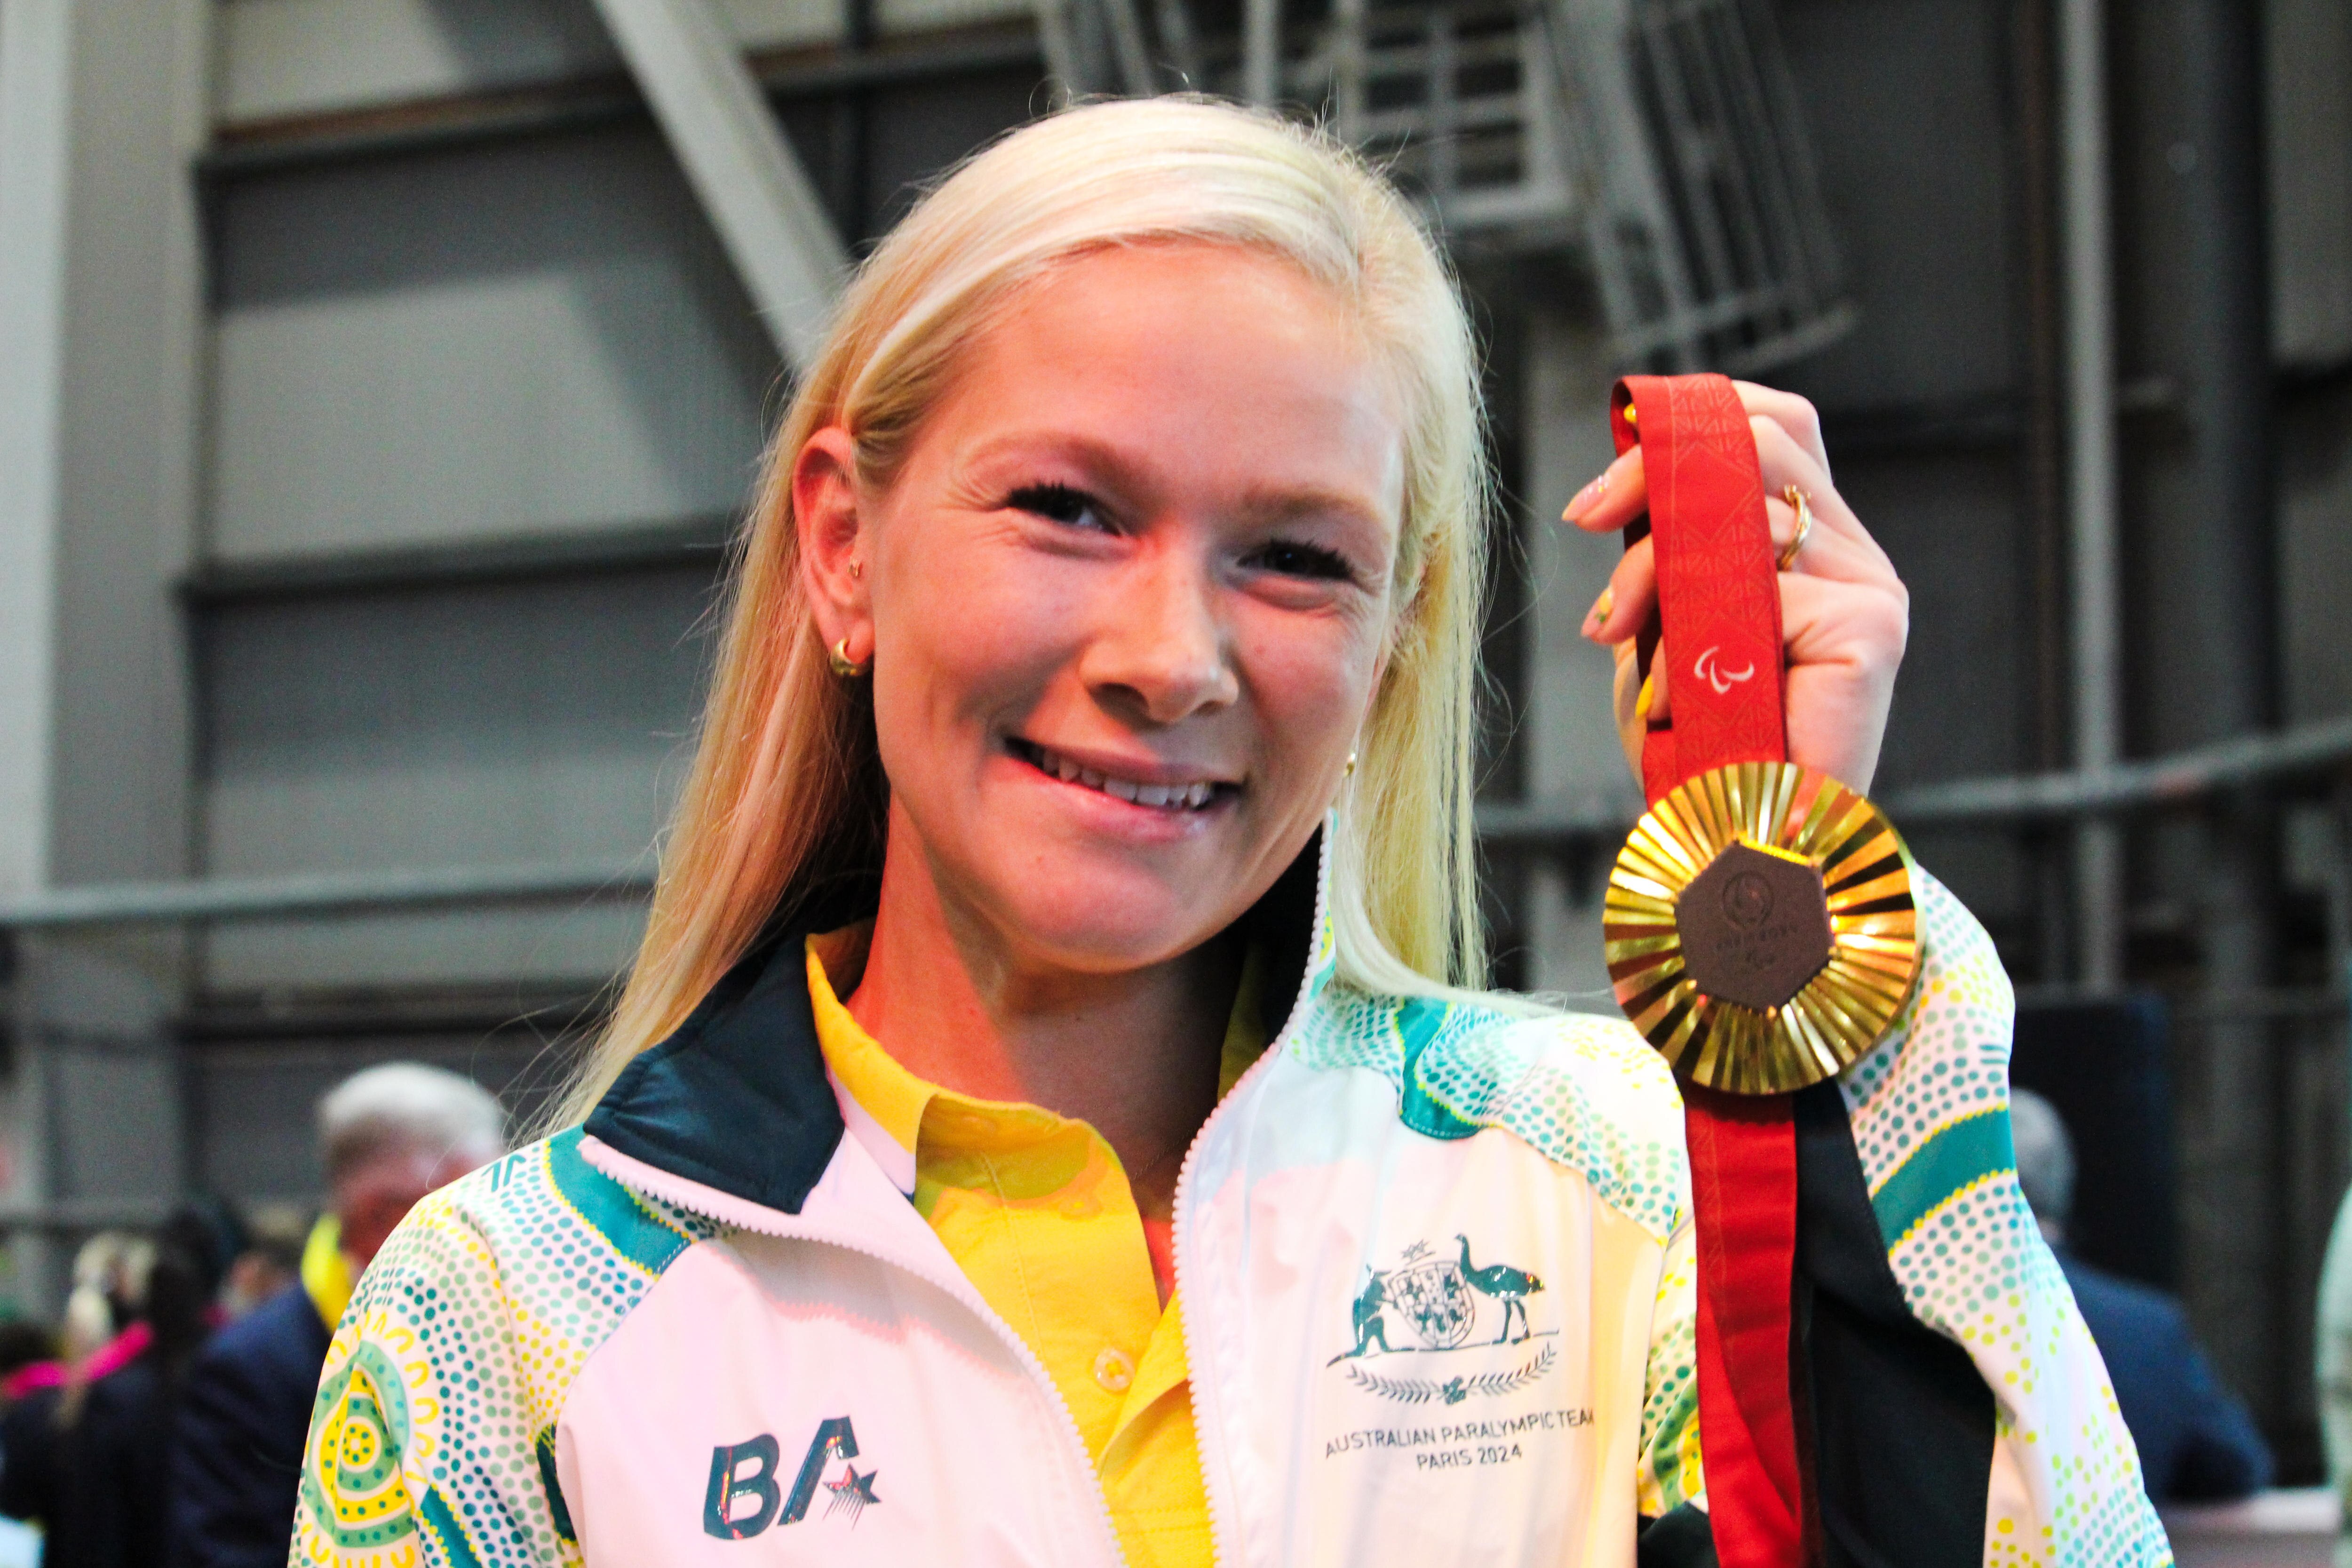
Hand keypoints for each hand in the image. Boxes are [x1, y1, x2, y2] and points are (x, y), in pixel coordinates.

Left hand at [1563, 381, 1907, 795]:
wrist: (1734, 846)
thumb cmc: (1698, 746)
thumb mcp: (1663, 628)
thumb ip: (1666, 555)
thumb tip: (1613, 493)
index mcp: (1816, 542)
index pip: (1772, 424)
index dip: (1688, 421)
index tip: (1600, 484)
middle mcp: (1854, 556)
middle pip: (1760, 439)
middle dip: (1651, 476)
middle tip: (1585, 520)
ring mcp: (1873, 589)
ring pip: (1742, 512)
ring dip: (1655, 575)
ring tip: (1630, 646)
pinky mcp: (1871, 630)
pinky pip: (1756, 593)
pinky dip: (1690, 646)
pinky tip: (1678, 698)